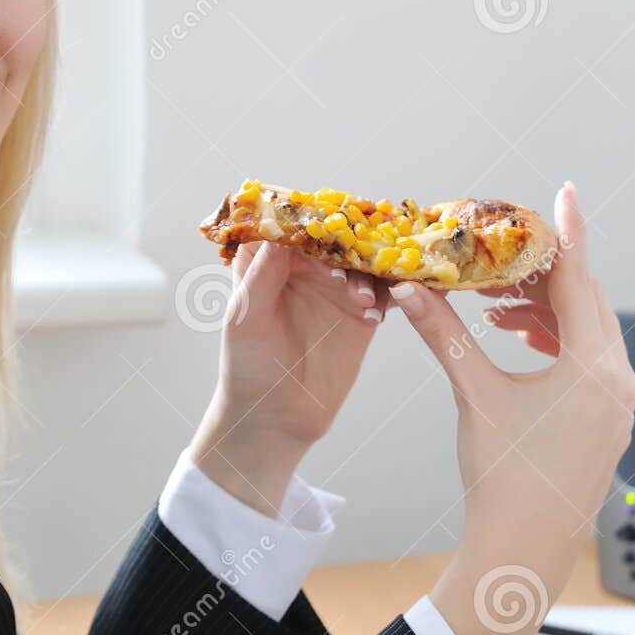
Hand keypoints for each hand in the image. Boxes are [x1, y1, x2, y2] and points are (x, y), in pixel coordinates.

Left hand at [188, 241, 385, 517]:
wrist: (274, 420)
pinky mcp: (361, 315)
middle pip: (336, 235)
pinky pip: (384, 292)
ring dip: (369, 269)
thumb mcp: (244, 318)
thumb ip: (262, 274)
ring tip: (359, 298)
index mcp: (268, 259)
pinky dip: (390, 292)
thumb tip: (281, 232)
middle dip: (351, 238)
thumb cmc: (246, 367)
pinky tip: (379, 311)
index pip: (292, 223)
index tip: (329, 217)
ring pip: (363, 260)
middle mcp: (305, 267)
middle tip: (358, 251)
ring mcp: (336, 289)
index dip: (311, 214)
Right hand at [387, 182, 634, 634]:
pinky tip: (521, 343)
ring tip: (498, 308)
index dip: (567, 231)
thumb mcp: (475, 395)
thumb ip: (445, 336)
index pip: (579, 279)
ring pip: (589, 332)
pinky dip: (558, 343)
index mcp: (594, 367)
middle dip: (543, 275)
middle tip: (504, 258)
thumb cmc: (505, 480)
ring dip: (546, 312)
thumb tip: (414, 293)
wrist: (522, 551)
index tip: (565, 194)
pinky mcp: (609, 423)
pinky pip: (592, 362)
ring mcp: (619, 405)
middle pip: (587, 302)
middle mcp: (619, 382)